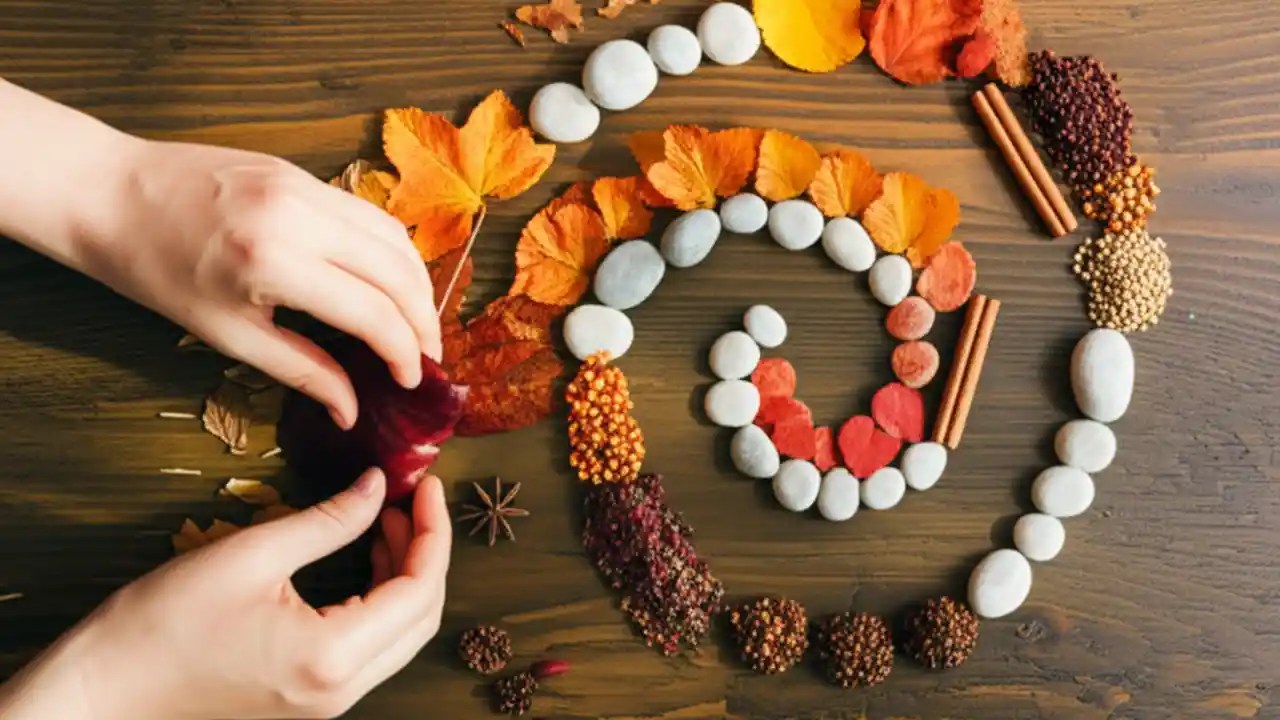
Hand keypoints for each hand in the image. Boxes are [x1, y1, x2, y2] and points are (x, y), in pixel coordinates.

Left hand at [0, 80, 438, 427]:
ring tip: (416, 321)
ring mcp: (304, 185)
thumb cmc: (154, 271)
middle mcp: (300, 216)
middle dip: (424, 319)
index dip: (403, 352)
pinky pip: (368, 213)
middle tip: (427, 356)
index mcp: (273, 263)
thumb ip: (301, 369)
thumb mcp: (226, 333)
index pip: (373, 312)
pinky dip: (391, 250)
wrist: (108, 192)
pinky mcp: (301, 171)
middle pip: (398, 271)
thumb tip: (351, 410)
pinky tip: (388, 280)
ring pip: (394, 235)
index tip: (409, 381)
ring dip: (417, 281)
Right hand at [0, 469, 451, 719]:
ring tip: (388, 519)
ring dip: (404, 576)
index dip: (433, 532)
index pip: (419, 591)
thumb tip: (379, 487)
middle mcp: (340, 690)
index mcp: (332, 656)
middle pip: (420, 618)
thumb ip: (329, 521)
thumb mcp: (251, 554)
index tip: (428, 486)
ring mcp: (327, 701)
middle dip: (426, 553)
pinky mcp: (309, 699)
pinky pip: (370, 648)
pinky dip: (380, 601)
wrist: (104, 689)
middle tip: (412, 499)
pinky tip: (366, 557)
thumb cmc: (163, 623)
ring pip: (399, 636)